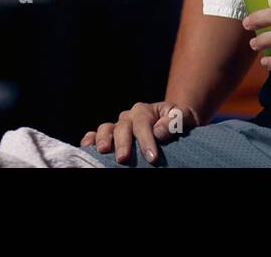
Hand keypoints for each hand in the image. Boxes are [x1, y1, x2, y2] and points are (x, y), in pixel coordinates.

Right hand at [80, 101, 200, 164]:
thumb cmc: (178, 120)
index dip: (146, 140)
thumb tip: (158, 132)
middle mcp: (128, 116)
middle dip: (122, 143)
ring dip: (103, 139)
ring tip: (104, 151)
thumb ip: (175, 121)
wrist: (172, 121)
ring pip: (107, 128)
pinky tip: (87, 146)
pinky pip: (96, 133)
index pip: (143, 124)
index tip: (152, 157)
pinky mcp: (111, 134)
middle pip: (122, 126)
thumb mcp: (183, 116)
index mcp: (145, 110)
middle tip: (123, 159)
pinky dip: (90, 138)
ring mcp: (118, 125)